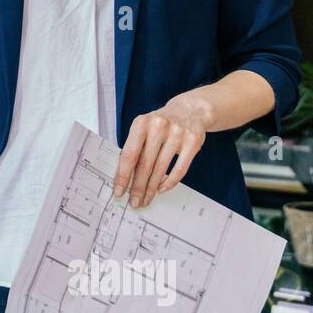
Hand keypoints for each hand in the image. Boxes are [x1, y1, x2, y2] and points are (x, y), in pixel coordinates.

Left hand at [113, 92, 211, 207]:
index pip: (129, 154)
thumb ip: (134, 148)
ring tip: (146, 199)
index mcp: (141, 123)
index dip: (123, 175)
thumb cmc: (160, 124)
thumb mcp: (143, 128)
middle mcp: (159, 126)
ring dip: (152, 188)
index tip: (119, 191)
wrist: (189, 110)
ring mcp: (177, 133)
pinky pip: (179, 169)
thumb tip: (123, 178)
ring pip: (161, 169)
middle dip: (138, 187)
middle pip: (145, 164)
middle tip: (134, 202)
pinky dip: (169, 182)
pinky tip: (161, 189)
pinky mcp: (193, 142)